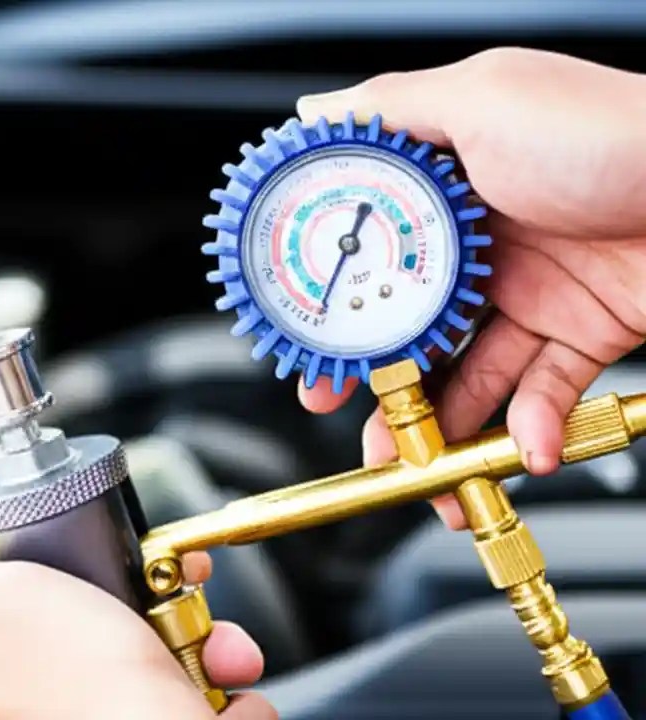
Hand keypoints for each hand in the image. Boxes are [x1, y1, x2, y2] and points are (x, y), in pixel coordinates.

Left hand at [0, 553, 275, 719]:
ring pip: (168, 666)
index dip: (79, 576)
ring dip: (208, 649)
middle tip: (179, 602)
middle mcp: (51, 713)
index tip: (114, 561)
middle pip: (109, 633)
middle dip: (161, 610)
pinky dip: (229, 700)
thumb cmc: (90, 685)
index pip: (33, 614)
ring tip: (216, 658)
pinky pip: (205, 706)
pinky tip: (225, 702)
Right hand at [295, 47, 645, 528]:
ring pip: (468, 375)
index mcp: (448, 194)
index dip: (334, 311)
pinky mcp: (585, 330)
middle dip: (378, 388)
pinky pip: (545, 392)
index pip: (370, 263)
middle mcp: (484, 247)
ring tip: (422, 469)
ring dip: (441, 429)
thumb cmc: (611, 130)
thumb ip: (392, 109)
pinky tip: (518, 448)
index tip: (307, 352)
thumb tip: (314, 115)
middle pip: (411, 332)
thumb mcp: (485, 97)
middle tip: (353, 426)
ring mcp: (533, 292)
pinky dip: (529, 429)